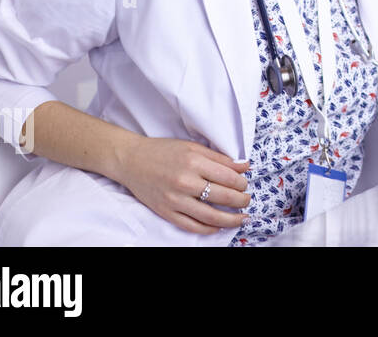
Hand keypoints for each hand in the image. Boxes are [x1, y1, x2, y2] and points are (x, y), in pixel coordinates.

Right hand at [114, 136, 251, 234]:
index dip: (241, 183)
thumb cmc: (164, 151)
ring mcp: (175, 199)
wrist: (131, 160)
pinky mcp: (166, 212)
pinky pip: (191, 225)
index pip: (228, 177)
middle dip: (241, 200)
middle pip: (223, 196)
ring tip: (241, 218)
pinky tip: (218, 226)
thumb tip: (244, 167)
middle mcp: (185, 182)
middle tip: (247, 200)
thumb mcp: (193, 148)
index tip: (244, 185)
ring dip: (230, 219)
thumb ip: (219, 159)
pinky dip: (208, 229)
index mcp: (194, 162)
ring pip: (210, 216)